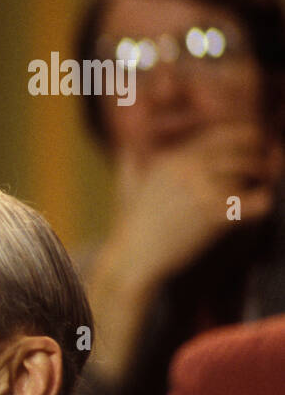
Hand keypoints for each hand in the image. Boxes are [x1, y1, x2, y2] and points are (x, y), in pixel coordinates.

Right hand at [86, 124, 280, 378]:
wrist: (132, 259)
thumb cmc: (131, 228)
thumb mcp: (127, 187)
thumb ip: (130, 162)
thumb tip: (126, 149)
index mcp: (172, 159)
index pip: (220, 135)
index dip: (244, 138)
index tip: (255, 147)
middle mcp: (188, 168)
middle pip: (241, 148)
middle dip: (259, 155)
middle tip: (269, 165)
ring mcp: (202, 189)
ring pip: (251, 171)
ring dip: (264, 177)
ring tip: (266, 186)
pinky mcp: (215, 214)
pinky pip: (257, 201)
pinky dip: (264, 202)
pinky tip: (263, 205)